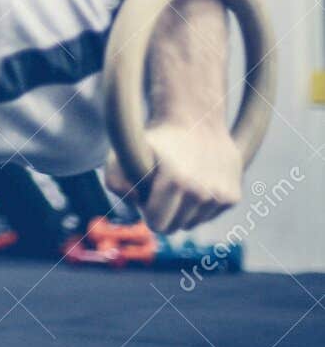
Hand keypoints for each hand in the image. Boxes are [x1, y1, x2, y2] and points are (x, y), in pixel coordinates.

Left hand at [105, 119, 241, 233]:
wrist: (197, 119)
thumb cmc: (157, 138)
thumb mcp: (126, 150)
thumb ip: (114, 180)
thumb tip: (135, 202)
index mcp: (176, 180)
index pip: (157, 224)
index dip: (148, 211)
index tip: (147, 194)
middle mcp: (201, 191)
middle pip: (175, 227)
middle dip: (165, 212)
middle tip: (163, 188)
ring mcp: (219, 195)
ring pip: (193, 223)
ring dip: (183, 209)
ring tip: (181, 182)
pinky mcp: (233, 196)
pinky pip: (208, 216)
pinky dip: (200, 206)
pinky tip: (197, 182)